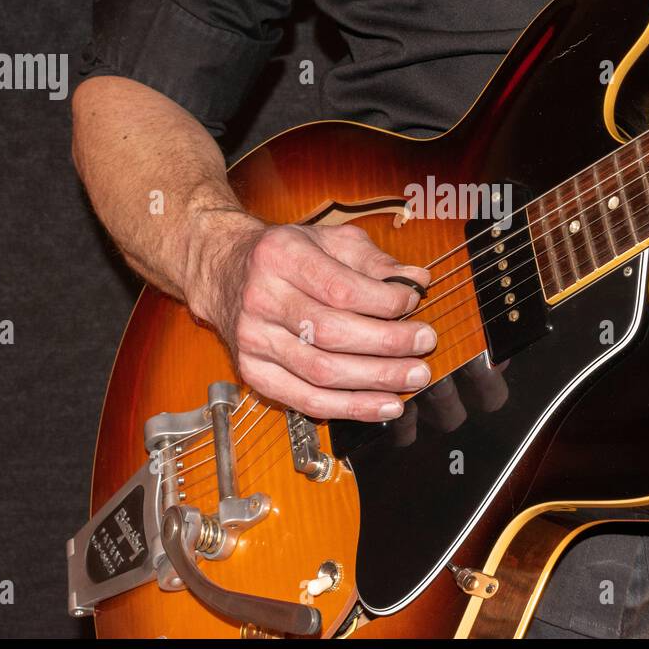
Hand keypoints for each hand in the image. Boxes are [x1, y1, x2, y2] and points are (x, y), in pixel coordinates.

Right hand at [187, 218, 434, 420]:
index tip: (412, 304)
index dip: (383, 303)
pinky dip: (349, 407)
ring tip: (413, 377)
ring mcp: (254, 339)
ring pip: (321, 371)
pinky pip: (305, 400)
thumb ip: (375, 260)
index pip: (340, 288)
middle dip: (387, 344)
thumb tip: (417, 280)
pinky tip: (382, 405)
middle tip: (424, 345)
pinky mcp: (252, 372)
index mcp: (281, 256)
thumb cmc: (285, 256)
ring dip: (375, 380)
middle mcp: (262, 298)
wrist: (224, 272)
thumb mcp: (328, 240)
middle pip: (332, 333)